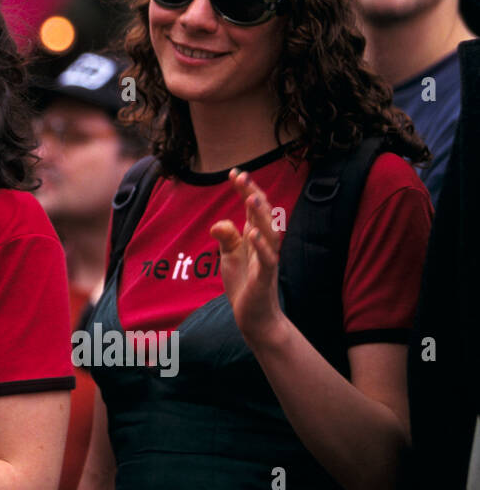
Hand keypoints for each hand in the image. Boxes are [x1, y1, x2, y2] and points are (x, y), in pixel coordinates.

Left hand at [209, 168, 284, 346]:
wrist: (255, 316)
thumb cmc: (244, 284)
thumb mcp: (229, 256)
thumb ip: (226, 237)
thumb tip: (219, 223)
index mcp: (255, 237)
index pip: (253, 209)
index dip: (245, 190)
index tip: (234, 173)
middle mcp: (265, 245)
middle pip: (264, 215)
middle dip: (254, 194)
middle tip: (243, 176)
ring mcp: (267, 260)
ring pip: (270, 233)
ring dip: (261, 215)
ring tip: (251, 197)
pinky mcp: (265, 278)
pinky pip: (268, 260)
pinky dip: (261, 246)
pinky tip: (252, 233)